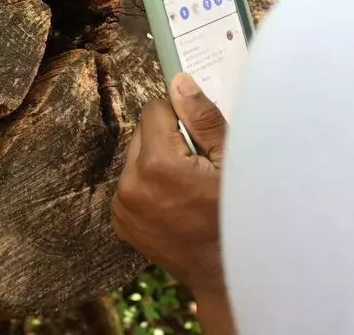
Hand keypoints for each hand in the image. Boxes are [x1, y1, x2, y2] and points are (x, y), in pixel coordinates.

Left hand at [111, 73, 227, 297]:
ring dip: (154, 162)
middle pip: (141, 132)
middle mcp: (130, 182)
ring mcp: (121, 204)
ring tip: (183, 187)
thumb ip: (202, 119)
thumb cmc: (235, 214)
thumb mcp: (230, 162)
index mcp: (158, 164)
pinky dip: (146, 185)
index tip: (196, 139)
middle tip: (194, 165)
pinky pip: (129, 183)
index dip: (178, 118)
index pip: (154, 109)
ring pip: (134, 158)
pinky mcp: (119, 220)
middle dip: (165, 139)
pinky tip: (171, 201)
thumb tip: (178, 81)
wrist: (222, 271)